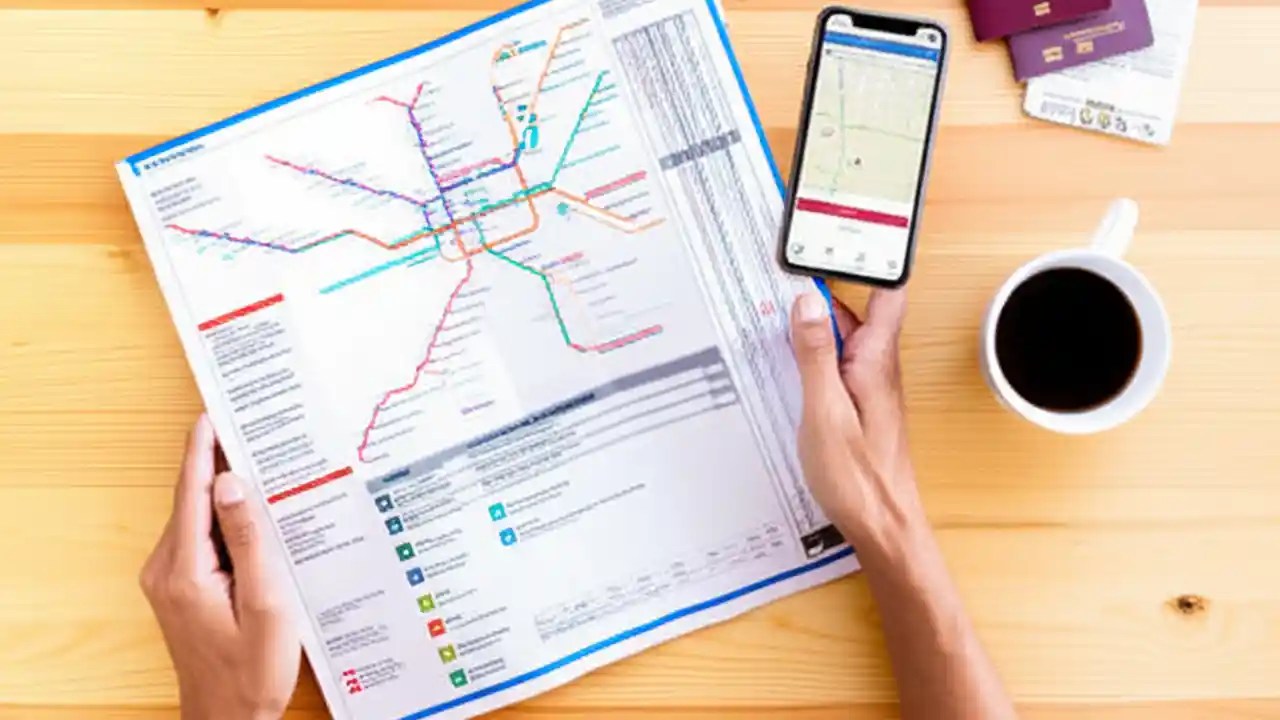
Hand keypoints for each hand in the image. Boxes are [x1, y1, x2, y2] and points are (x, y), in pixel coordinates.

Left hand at [140, 414, 299, 719]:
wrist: (228, 719)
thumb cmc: (253, 671)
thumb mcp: (265, 603)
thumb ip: (248, 540)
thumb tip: (233, 484)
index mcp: (185, 569)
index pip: (192, 491)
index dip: (203, 449)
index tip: (212, 413)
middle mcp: (167, 569)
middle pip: (196, 500)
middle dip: (224, 465)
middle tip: (257, 433)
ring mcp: (170, 579)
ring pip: (201, 519)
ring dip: (229, 495)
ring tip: (267, 468)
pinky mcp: (181, 588)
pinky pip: (203, 539)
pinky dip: (228, 523)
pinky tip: (258, 519)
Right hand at [790, 290, 923, 551]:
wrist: (883, 526)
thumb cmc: (859, 478)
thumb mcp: (825, 411)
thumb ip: (815, 355)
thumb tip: (806, 304)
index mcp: (875, 360)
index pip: (885, 292)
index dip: (863, 264)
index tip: (827, 249)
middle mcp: (877, 368)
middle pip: (854, 313)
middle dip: (820, 294)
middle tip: (780, 282)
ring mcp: (869, 387)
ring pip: (842, 340)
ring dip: (812, 330)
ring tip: (775, 321)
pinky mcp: (858, 406)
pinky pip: (835, 367)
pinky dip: (811, 359)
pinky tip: (787, 369)